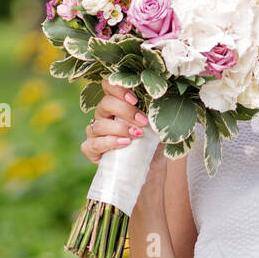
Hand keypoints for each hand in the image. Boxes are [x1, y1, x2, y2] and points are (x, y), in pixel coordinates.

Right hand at [80, 79, 167, 193]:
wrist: (149, 170)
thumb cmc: (153, 145)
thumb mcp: (158, 127)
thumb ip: (156, 113)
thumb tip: (166, 102)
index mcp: (118, 104)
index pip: (109, 86)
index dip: (119, 89)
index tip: (135, 99)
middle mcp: (104, 115)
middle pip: (105, 104)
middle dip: (125, 111)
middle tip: (143, 121)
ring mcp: (96, 132)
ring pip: (99, 124)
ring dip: (119, 127)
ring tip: (137, 135)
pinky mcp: (92, 150)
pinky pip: (92, 144)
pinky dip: (108, 143)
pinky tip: (124, 143)